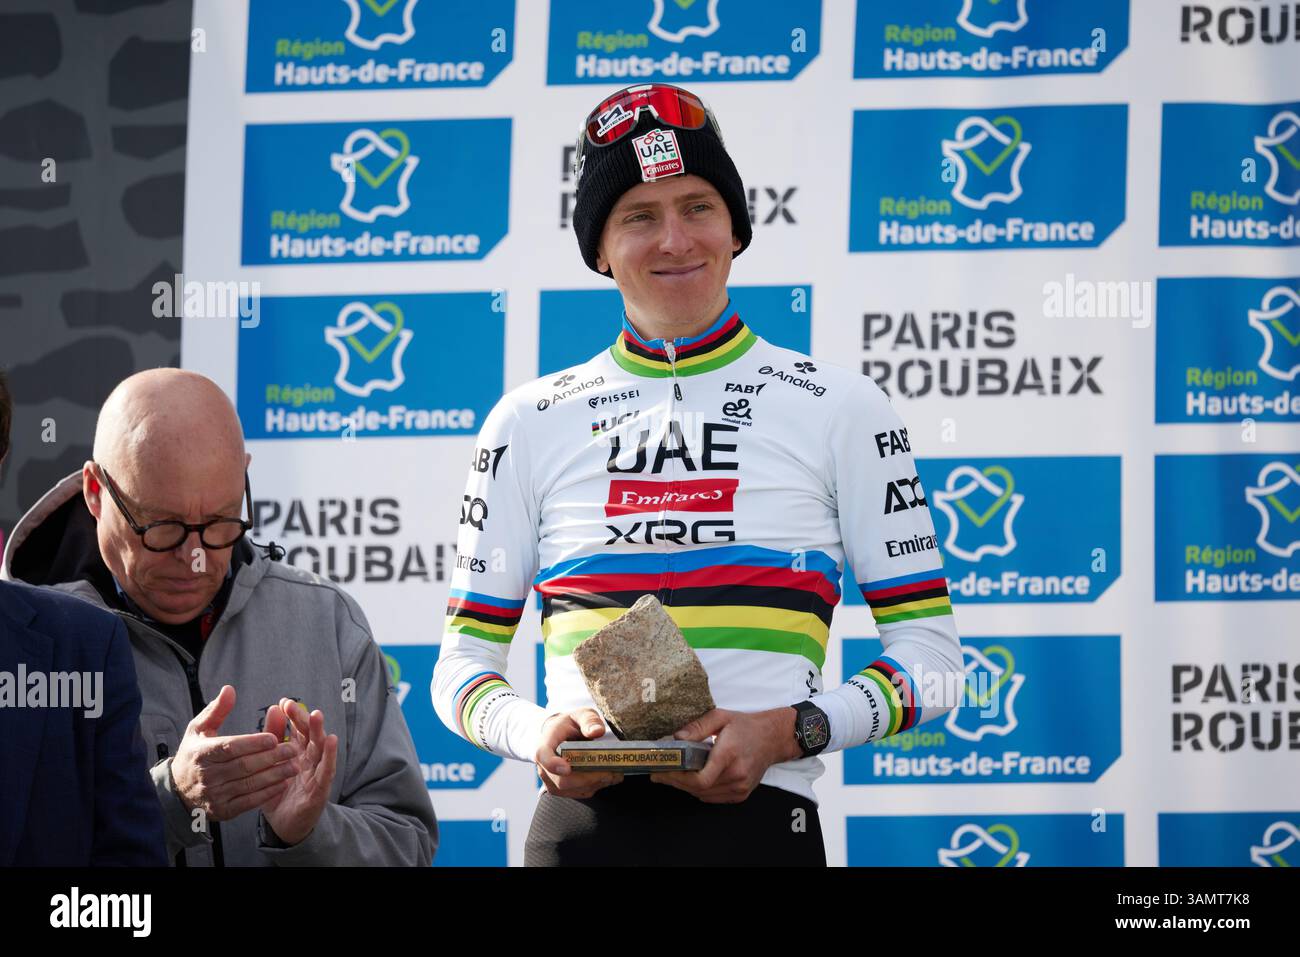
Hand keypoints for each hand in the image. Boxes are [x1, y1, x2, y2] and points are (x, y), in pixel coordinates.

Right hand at [171, 685, 300, 821]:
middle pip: (244, 766)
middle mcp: (207, 776)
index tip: (274, 738)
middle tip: (293, 750)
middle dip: (271, 758)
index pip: (230, 748)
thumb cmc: (194, 754)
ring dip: (274, 776)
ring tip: (295, 766)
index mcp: (201, 753)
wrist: (178, 791)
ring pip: (249, 785)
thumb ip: (216, 710)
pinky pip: (248, 802)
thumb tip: (230, 689)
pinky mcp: (222, 811)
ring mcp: (214, 795)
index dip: (253, 743)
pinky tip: (283, 783)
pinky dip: (267, 793)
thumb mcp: (198, 730)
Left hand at [260, 698, 338, 845]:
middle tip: (296, 706)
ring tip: (316, 715)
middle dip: (305, 720)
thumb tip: (274, 708)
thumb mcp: (271, 764)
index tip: (284, 702)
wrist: (286, 826)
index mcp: (298, 753)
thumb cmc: (280, 793)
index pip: (298, 730)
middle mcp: (311, 761)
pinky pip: (327, 771)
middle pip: (310, 736)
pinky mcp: (320, 791)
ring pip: (321, 750)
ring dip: (319, 732)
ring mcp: (317, 774)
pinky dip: (330, 756)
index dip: (294, 716)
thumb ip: (273, 738)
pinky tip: (331, 740)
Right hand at [533, 708, 623, 798]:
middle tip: (612, 770)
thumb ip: (589, 720)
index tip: (567, 768)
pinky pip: (580, 793)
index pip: (543, 756)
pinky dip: (597, 786)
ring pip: (574, 789)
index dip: (553, 764)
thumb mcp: (580, 714)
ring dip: (597, 782)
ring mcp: (552, 781)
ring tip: (615, 771)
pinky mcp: (562, 790)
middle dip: (590, 777)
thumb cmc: (570, 724)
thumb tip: (597, 731)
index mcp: (545, 743)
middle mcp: (544, 766)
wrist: (561, 736)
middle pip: (563, 780)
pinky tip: (608, 775)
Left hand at [649, 707, 799, 803]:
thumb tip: (675, 738)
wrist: (773, 738)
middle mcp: (736, 775)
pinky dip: (699, 791)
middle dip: (675, 782)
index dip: (678, 778)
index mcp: (729, 755)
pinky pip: (713, 798)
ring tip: (670, 776)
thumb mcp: (720, 717)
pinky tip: (690, 781)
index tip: (661, 771)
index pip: (700, 779)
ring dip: (685, 788)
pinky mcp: (741, 794)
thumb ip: (697, 726)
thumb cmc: (745, 726)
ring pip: (704, 795)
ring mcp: (740, 787)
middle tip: (658, 774)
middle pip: (698, 789)